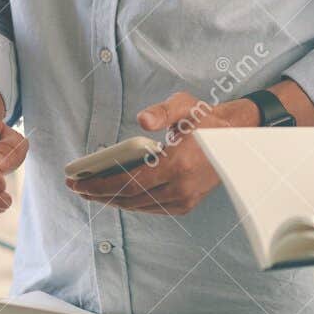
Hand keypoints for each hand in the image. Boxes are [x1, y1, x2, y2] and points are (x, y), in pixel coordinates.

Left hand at [65, 91, 240, 215]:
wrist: (235, 140)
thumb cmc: (206, 121)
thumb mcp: (185, 106)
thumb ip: (162, 111)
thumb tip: (143, 120)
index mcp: (179, 164)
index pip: (130, 183)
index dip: (101, 186)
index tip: (79, 183)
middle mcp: (182, 187)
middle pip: (130, 199)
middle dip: (100, 195)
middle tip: (78, 188)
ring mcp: (185, 199)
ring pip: (139, 206)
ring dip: (112, 201)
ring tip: (92, 191)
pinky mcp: (186, 204)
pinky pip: (151, 208)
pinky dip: (130, 203)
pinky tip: (115, 194)